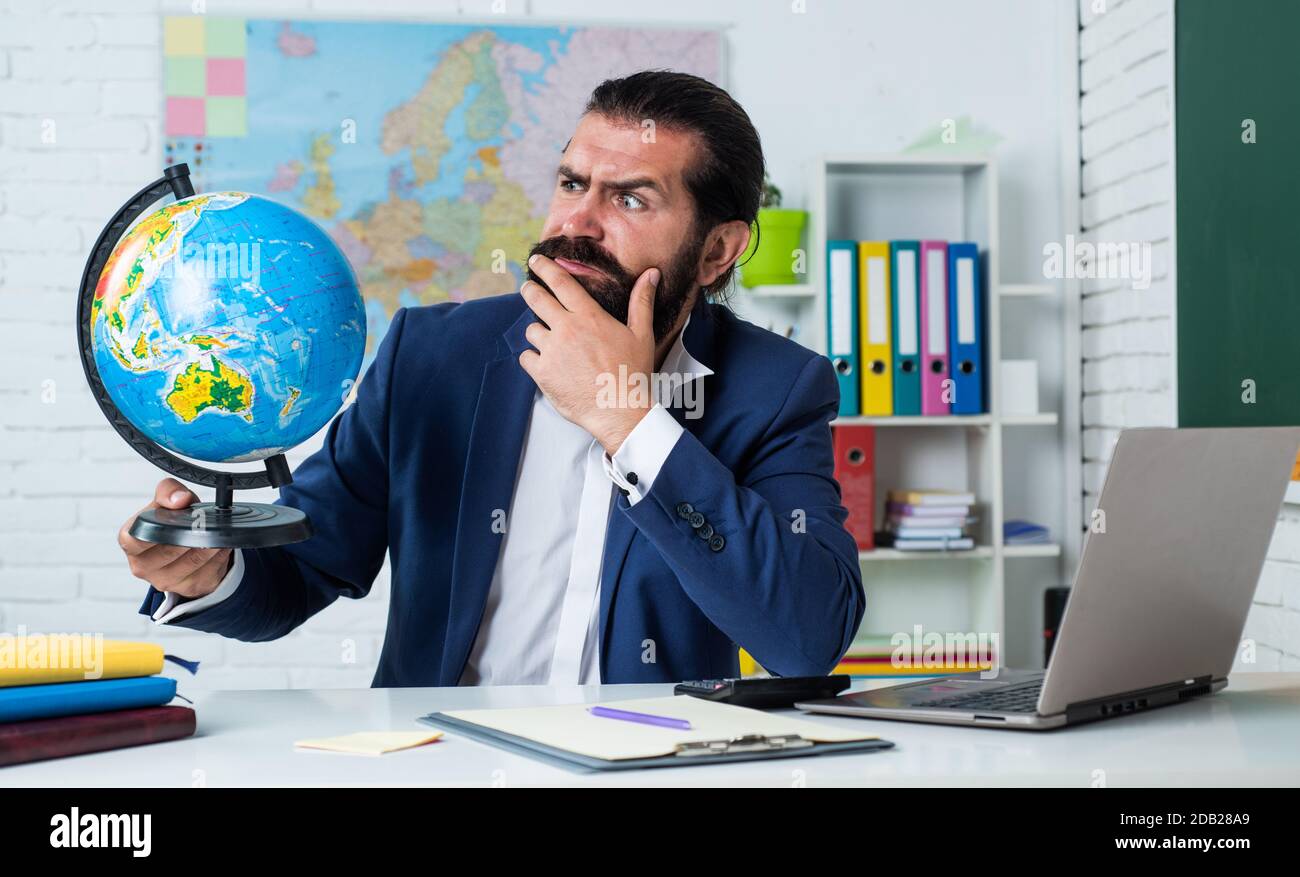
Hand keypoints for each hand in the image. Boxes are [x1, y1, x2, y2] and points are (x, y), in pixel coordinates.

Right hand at [118, 478, 232, 599]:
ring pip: (193, 561)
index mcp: (131, 544)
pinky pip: (210, 570)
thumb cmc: (169, 524)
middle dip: (192, 534)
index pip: (135, 540)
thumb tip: (181, 499)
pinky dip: (220, 555)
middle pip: (170, 551)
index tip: (176, 518)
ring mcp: (166, 581)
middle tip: (206, 521)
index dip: (156, 529)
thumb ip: (167, 492)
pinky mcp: (190, 588)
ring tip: (218, 531)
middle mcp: (144, 566)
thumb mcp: (165, 502)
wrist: (183, 548)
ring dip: (210, 544)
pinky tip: (221, 545)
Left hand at [519, 255, 659, 454]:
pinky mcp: (542, 373)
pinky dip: (534, 359)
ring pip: (532, 330)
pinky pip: (526, 357)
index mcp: (589, 316)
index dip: (545, 268)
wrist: (620, 411)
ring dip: (538, 333)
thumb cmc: (633, 374)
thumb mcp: (642, 334)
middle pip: (536, 298)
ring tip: (551, 342)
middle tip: (528, 289)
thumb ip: (641, 301)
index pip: (561, 282)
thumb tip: (651, 274)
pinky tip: (547, 364)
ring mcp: (552, 351)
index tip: (536, 261)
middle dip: (529, 290)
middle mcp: (566, 329)